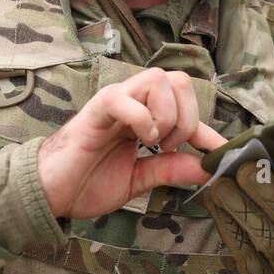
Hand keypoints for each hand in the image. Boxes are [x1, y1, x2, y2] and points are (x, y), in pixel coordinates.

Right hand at [38, 68, 227, 218]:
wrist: (50, 194)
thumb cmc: (88, 182)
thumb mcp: (139, 179)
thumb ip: (170, 169)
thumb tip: (207, 168)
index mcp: (144, 116)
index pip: (187, 108)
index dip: (210, 131)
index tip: (224, 154)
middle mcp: (132, 101)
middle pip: (179, 79)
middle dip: (187, 117)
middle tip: (169, 147)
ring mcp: (115, 102)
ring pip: (158, 80)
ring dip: (167, 115)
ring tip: (152, 143)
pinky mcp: (95, 110)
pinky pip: (124, 98)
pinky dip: (142, 118)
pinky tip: (140, 140)